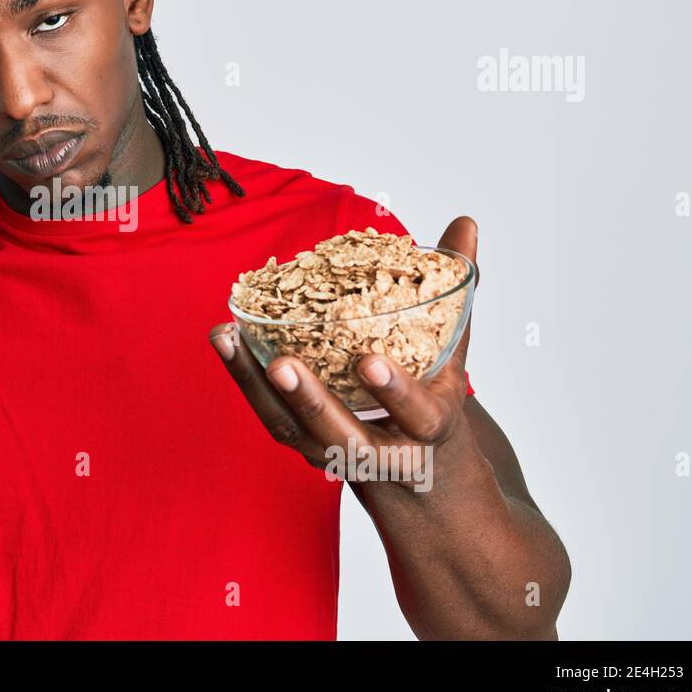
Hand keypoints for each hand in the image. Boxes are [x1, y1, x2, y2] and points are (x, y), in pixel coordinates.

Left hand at [210, 216, 486, 492]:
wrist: (419, 469)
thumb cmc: (432, 393)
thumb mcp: (451, 347)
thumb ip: (455, 287)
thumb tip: (464, 222)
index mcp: (429, 427)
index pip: (416, 413)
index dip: (394, 391)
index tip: (370, 362)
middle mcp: (381, 452)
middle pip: (341, 435)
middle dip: (311, 402)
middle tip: (282, 365)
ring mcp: (335, 454)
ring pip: (291, 428)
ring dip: (256, 385)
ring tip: (228, 338)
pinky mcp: (303, 445)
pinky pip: (270, 417)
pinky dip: (245, 380)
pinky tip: (226, 341)